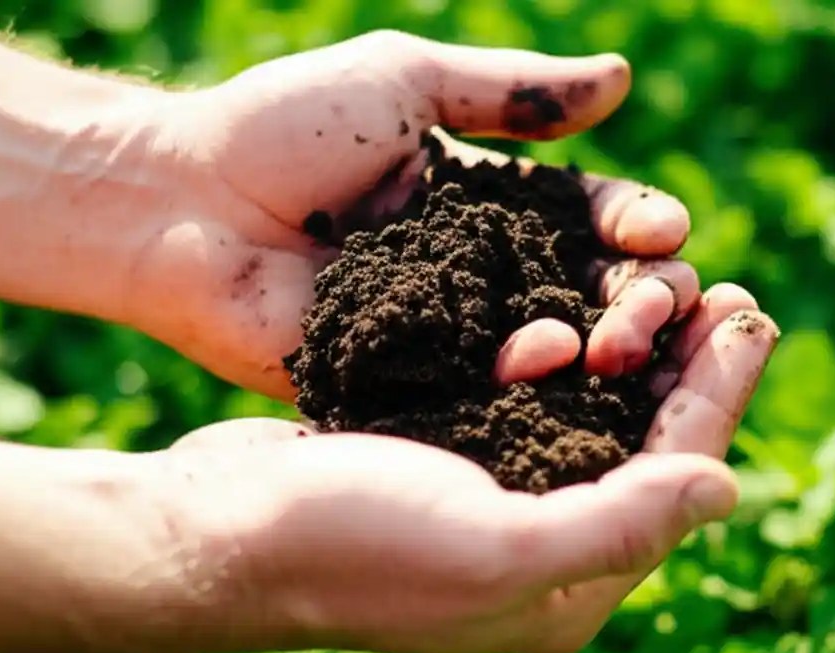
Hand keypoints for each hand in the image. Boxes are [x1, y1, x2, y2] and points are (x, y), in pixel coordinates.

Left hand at [122, 30, 768, 432]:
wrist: (177, 202)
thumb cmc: (280, 129)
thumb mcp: (404, 84)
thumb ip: (511, 93)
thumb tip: (623, 81)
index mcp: (486, 205)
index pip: (587, 220)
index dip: (632, 225)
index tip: (657, 228)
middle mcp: (478, 274)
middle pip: (586, 293)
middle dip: (635, 296)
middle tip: (652, 300)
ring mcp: (445, 335)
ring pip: (547, 349)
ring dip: (592, 343)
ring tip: (609, 341)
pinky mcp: (404, 386)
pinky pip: (478, 390)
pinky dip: (520, 385)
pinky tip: (548, 374)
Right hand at [126, 298, 773, 652]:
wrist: (221, 532)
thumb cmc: (351, 546)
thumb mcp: (495, 548)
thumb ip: (619, 526)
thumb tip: (728, 490)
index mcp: (571, 587)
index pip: (676, 478)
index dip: (719, 394)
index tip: (753, 313)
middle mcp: (544, 548)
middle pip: (646, 444)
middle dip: (688, 367)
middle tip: (724, 288)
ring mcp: (497, 501)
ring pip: (594, 415)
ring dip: (633, 351)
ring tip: (668, 280)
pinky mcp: (452, 459)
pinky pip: (534, 399)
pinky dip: (567, 348)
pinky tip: (580, 298)